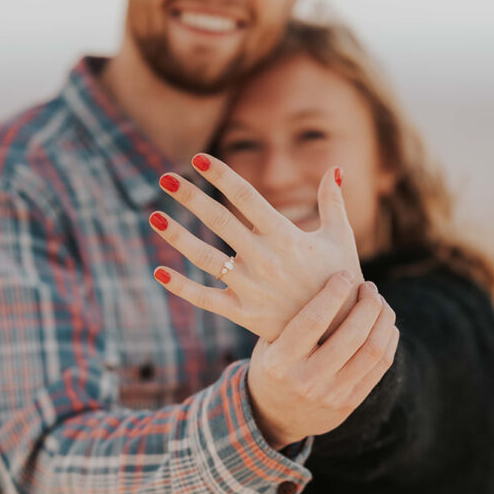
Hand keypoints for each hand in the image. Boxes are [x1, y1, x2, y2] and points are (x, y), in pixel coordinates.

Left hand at [150, 153, 361, 340]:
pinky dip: (182, 287)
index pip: (247, 198)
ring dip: (177, 238)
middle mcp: (265, 260)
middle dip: (191, 198)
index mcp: (286, 237)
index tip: (199, 159)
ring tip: (153, 217)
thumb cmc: (339, 280)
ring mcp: (252, 288)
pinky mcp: (244, 314)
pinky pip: (206, 299)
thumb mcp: (340, 239)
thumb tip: (336, 168)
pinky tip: (159, 271)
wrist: (339, 334)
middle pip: (220, 223)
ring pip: (207, 259)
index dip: (222, 176)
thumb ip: (333, 202)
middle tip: (165, 178)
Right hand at [246, 273, 398, 449]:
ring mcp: (332, 395)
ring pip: (373, 351)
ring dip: (383, 319)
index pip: (314, 320)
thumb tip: (322, 274)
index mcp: (281, 363)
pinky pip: (381, 366)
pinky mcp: (351, 402)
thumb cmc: (272, 367)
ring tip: (379, 302)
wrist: (274, 417)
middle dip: (368, 304)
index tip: (345, 274)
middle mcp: (307, 381)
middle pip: (352, 335)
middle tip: (369, 287)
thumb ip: (290, 319)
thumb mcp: (268, 345)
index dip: (334, 292)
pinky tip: (385, 323)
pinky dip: (388, 339)